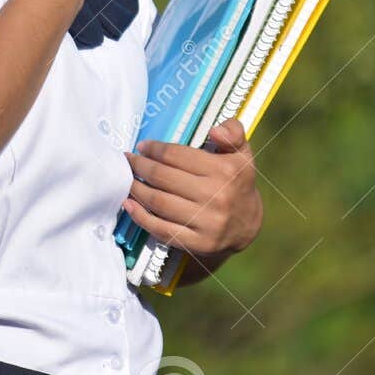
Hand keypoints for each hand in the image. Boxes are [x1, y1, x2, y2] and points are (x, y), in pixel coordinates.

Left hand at [122, 117, 261, 274]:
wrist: (247, 224)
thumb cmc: (237, 182)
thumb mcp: (241, 153)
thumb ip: (232, 132)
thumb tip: (215, 130)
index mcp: (226, 171)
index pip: (178, 156)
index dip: (155, 149)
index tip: (142, 147)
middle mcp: (216, 197)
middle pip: (163, 178)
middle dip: (140, 166)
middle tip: (128, 161)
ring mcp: (207, 222)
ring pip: (159, 203)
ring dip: (136, 190)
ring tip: (126, 179)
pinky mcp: (198, 244)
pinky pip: (162, 229)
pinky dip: (140, 217)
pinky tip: (129, 205)